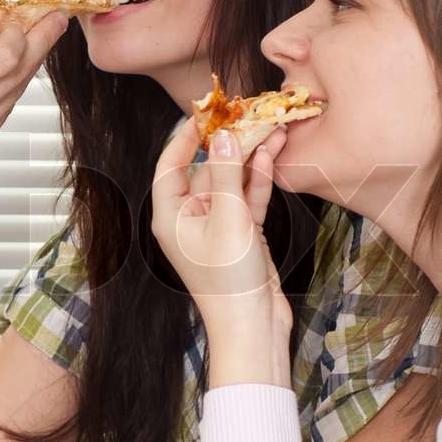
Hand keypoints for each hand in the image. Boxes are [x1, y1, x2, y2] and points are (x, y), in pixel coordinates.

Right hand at [0, 10, 68, 241]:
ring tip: (33, 40)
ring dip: (26, 64)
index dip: (18, 31)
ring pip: (15, 93)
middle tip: (56, 19)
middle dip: (42, 41)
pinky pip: (3, 111)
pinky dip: (7, 87)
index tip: (17, 16)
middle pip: (20, 73)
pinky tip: (5, 72)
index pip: (5, 56)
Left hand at [150, 120, 291, 387]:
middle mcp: (189, 219)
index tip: (204, 115)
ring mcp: (216, 227)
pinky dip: (259, 180)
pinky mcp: (241, 235)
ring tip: (271, 128)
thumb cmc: (230, 280)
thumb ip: (228, 175)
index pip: (169, 167)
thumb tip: (224, 137)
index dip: (185, 138)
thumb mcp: (228, 219)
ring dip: (251, 158)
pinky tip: (271, 155)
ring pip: (232, 182)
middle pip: (207, 171)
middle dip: (229, 144)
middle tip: (250, 115)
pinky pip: (247, 199)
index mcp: (170, 216)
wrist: (252, 326)